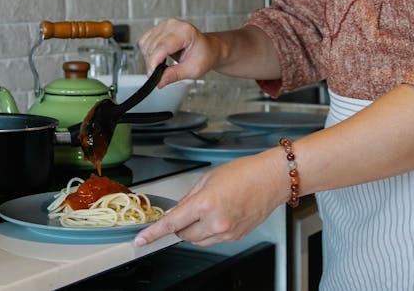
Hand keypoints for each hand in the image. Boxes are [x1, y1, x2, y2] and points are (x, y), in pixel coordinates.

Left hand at [134, 148, 289, 246]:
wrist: (271, 180)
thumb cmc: (244, 173)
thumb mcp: (207, 179)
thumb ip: (188, 198)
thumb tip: (176, 211)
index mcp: (205, 204)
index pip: (172, 224)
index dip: (153, 233)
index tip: (142, 239)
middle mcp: (216, 222)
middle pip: (184, 235)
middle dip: (181, 224)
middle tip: (190, 209)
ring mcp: (227, 232)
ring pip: (198, 241)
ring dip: (194, 230)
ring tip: (208, 210)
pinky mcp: (235, 237)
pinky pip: (213, 240)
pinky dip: (209, 231)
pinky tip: (219, 215)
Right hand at [138, 19, 220, 86]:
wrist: (209, 48)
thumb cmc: (204, 56)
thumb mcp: (193, 70)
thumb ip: (174, 75)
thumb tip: (158, 81)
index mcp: (185, 32)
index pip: (161, 47)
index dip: (153, 63)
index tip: (152, 76)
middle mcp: (173, 25)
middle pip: (151, 47)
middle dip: (152, 64)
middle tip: (162, 74)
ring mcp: (165, 25)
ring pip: (145, 44)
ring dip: (149, 58)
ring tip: (163, 65)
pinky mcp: (159, 28)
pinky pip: (145, 41)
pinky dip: (148, 52)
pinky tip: (159, 57)